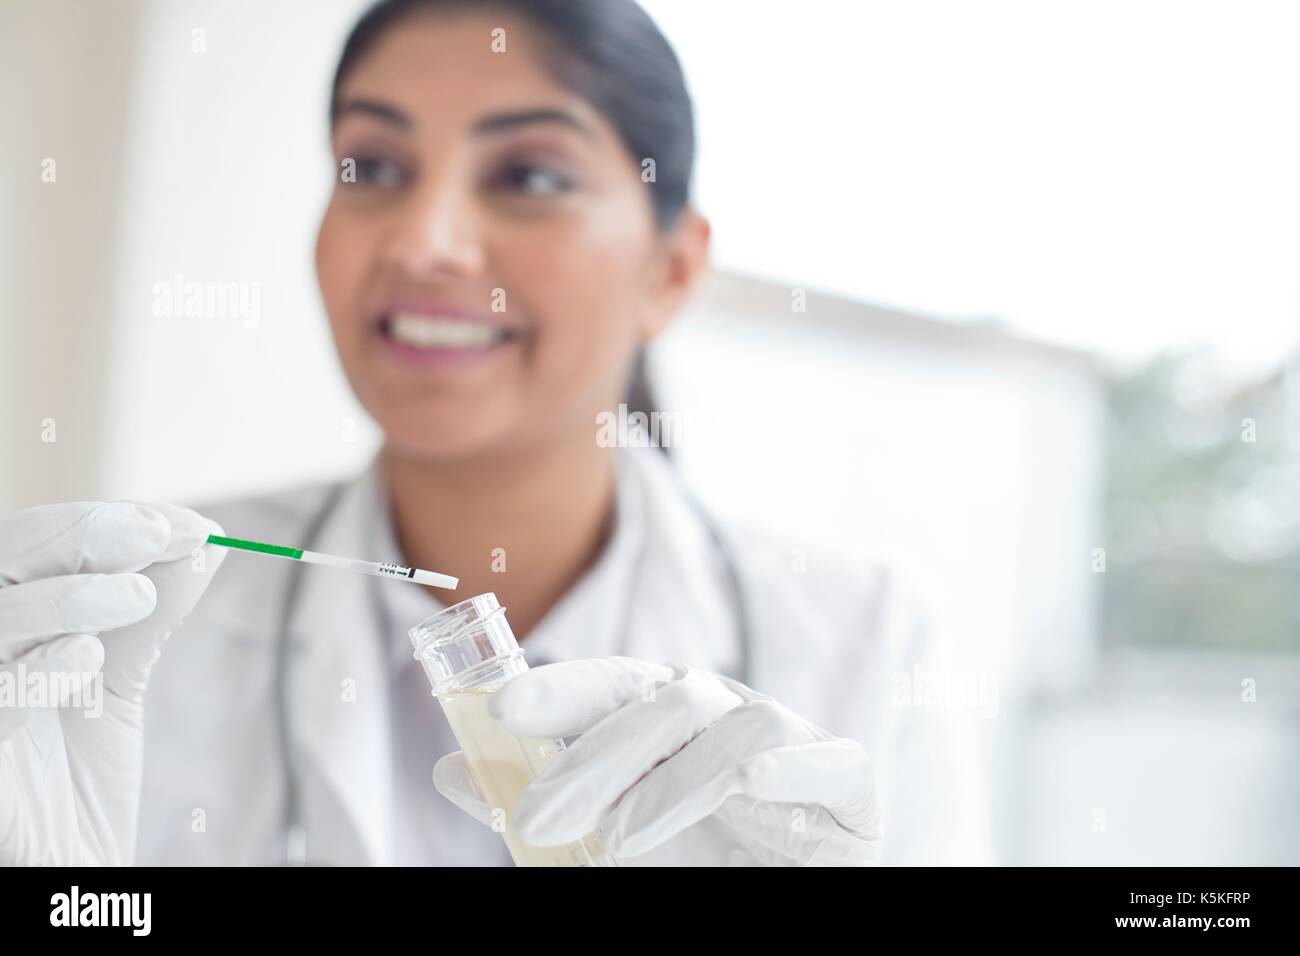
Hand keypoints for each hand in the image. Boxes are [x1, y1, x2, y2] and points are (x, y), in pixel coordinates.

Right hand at [0, 501, 224, 864]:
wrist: (65, 868)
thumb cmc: (74, 777)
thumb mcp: (117, 682)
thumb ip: (151, 614)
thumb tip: (206, 542)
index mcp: (3, 619)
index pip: (35, 542)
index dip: (106, 520)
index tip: (186, 524)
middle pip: (0, 557)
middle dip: (82, 535)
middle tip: (155, 535)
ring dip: (65, 595)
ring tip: (136, 596)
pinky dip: (37, 667)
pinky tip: (88, 658)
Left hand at [432, 657, 881, 865]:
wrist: (788, 875)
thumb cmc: (700, 851)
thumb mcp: (608, 829)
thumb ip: (536, 798)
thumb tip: (449, 768)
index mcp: (665, 712)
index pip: (611, 684)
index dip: (559, 689)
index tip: (499, 709)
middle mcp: (722, 710)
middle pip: (661, 704)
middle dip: (596, 757)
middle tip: (538, 817)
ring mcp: (788, 738)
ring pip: (731, 728)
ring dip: (673, 781)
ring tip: (621, 840)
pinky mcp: (847, 780)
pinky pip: (825, 758)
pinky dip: (790, 765)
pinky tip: (753, 785)